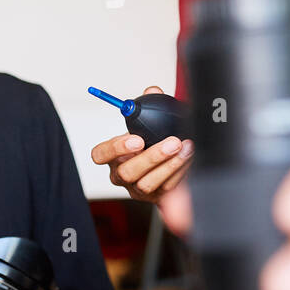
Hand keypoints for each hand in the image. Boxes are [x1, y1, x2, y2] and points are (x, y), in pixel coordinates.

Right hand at [89, 86, 193, 202]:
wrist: (167, 162)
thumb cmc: (151, 141)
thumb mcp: (147, 123)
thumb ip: (149, 107)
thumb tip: (153, 92)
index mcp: (113, 156)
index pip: (100, 155)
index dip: (115, 148)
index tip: (136, 139)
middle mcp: (121, 175)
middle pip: (126, 172)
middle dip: (151, 157)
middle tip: (171, 142)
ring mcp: (137, 189)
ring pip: (147, 183)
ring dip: (169, 165)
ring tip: (185, 148)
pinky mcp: (155, 198)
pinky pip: (166, 189)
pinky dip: (179, 172)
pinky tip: (189, 158)